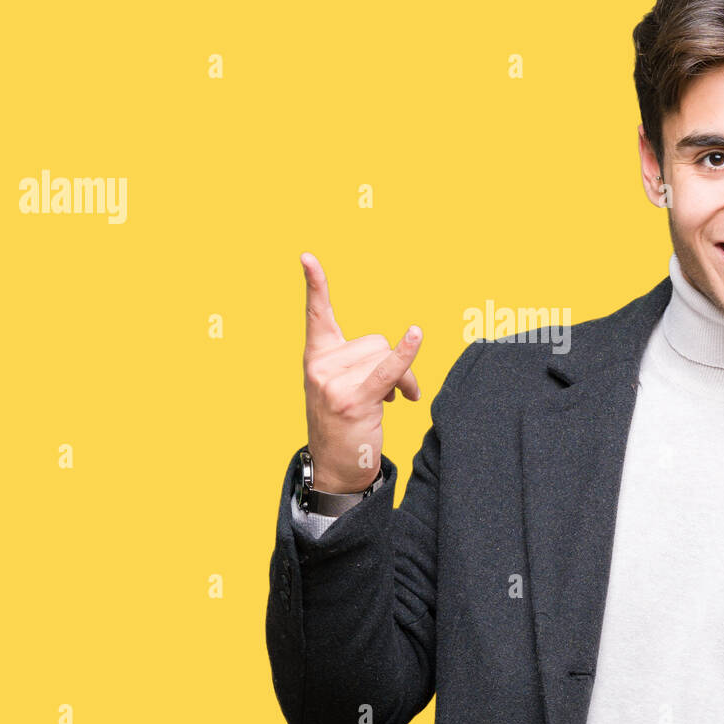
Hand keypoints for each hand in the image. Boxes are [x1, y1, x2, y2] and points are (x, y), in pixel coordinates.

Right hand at [301, 252, 422, 492]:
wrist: (336, 467)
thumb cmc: (345, 422)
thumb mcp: (346, 385)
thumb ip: (366, 362)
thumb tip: (400, 360)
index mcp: (316, 356)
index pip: (316, 314)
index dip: (315, 284)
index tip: (307, 256)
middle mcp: (320, 366)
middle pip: (374, 340)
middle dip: (392, 363)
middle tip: (393, 393)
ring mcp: (333, 383)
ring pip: (386, 357)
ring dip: (401, 379)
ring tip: (393, 401)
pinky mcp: (354, 400)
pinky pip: (387, 369)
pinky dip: (405, 354)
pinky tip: (416, 334)